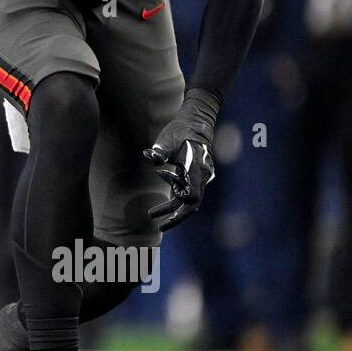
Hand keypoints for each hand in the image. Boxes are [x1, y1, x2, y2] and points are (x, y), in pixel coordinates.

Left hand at [143, 89, 219, 230]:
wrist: (195, 123)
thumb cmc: (181, 130)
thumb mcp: (168, 139)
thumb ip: (160, 150)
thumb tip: (150, 156)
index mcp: (197, 169)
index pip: (193, 196)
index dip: (182, 209)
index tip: (169, 217)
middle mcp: (202, 177)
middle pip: (192, 204)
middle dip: (177, 217)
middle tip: (161, 227)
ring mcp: (199, 178)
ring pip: (187, 200)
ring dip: (171, 209)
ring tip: (151, 216)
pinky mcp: (193, 177)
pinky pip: (184, 193)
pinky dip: (172, 200)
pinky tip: (159, 207)